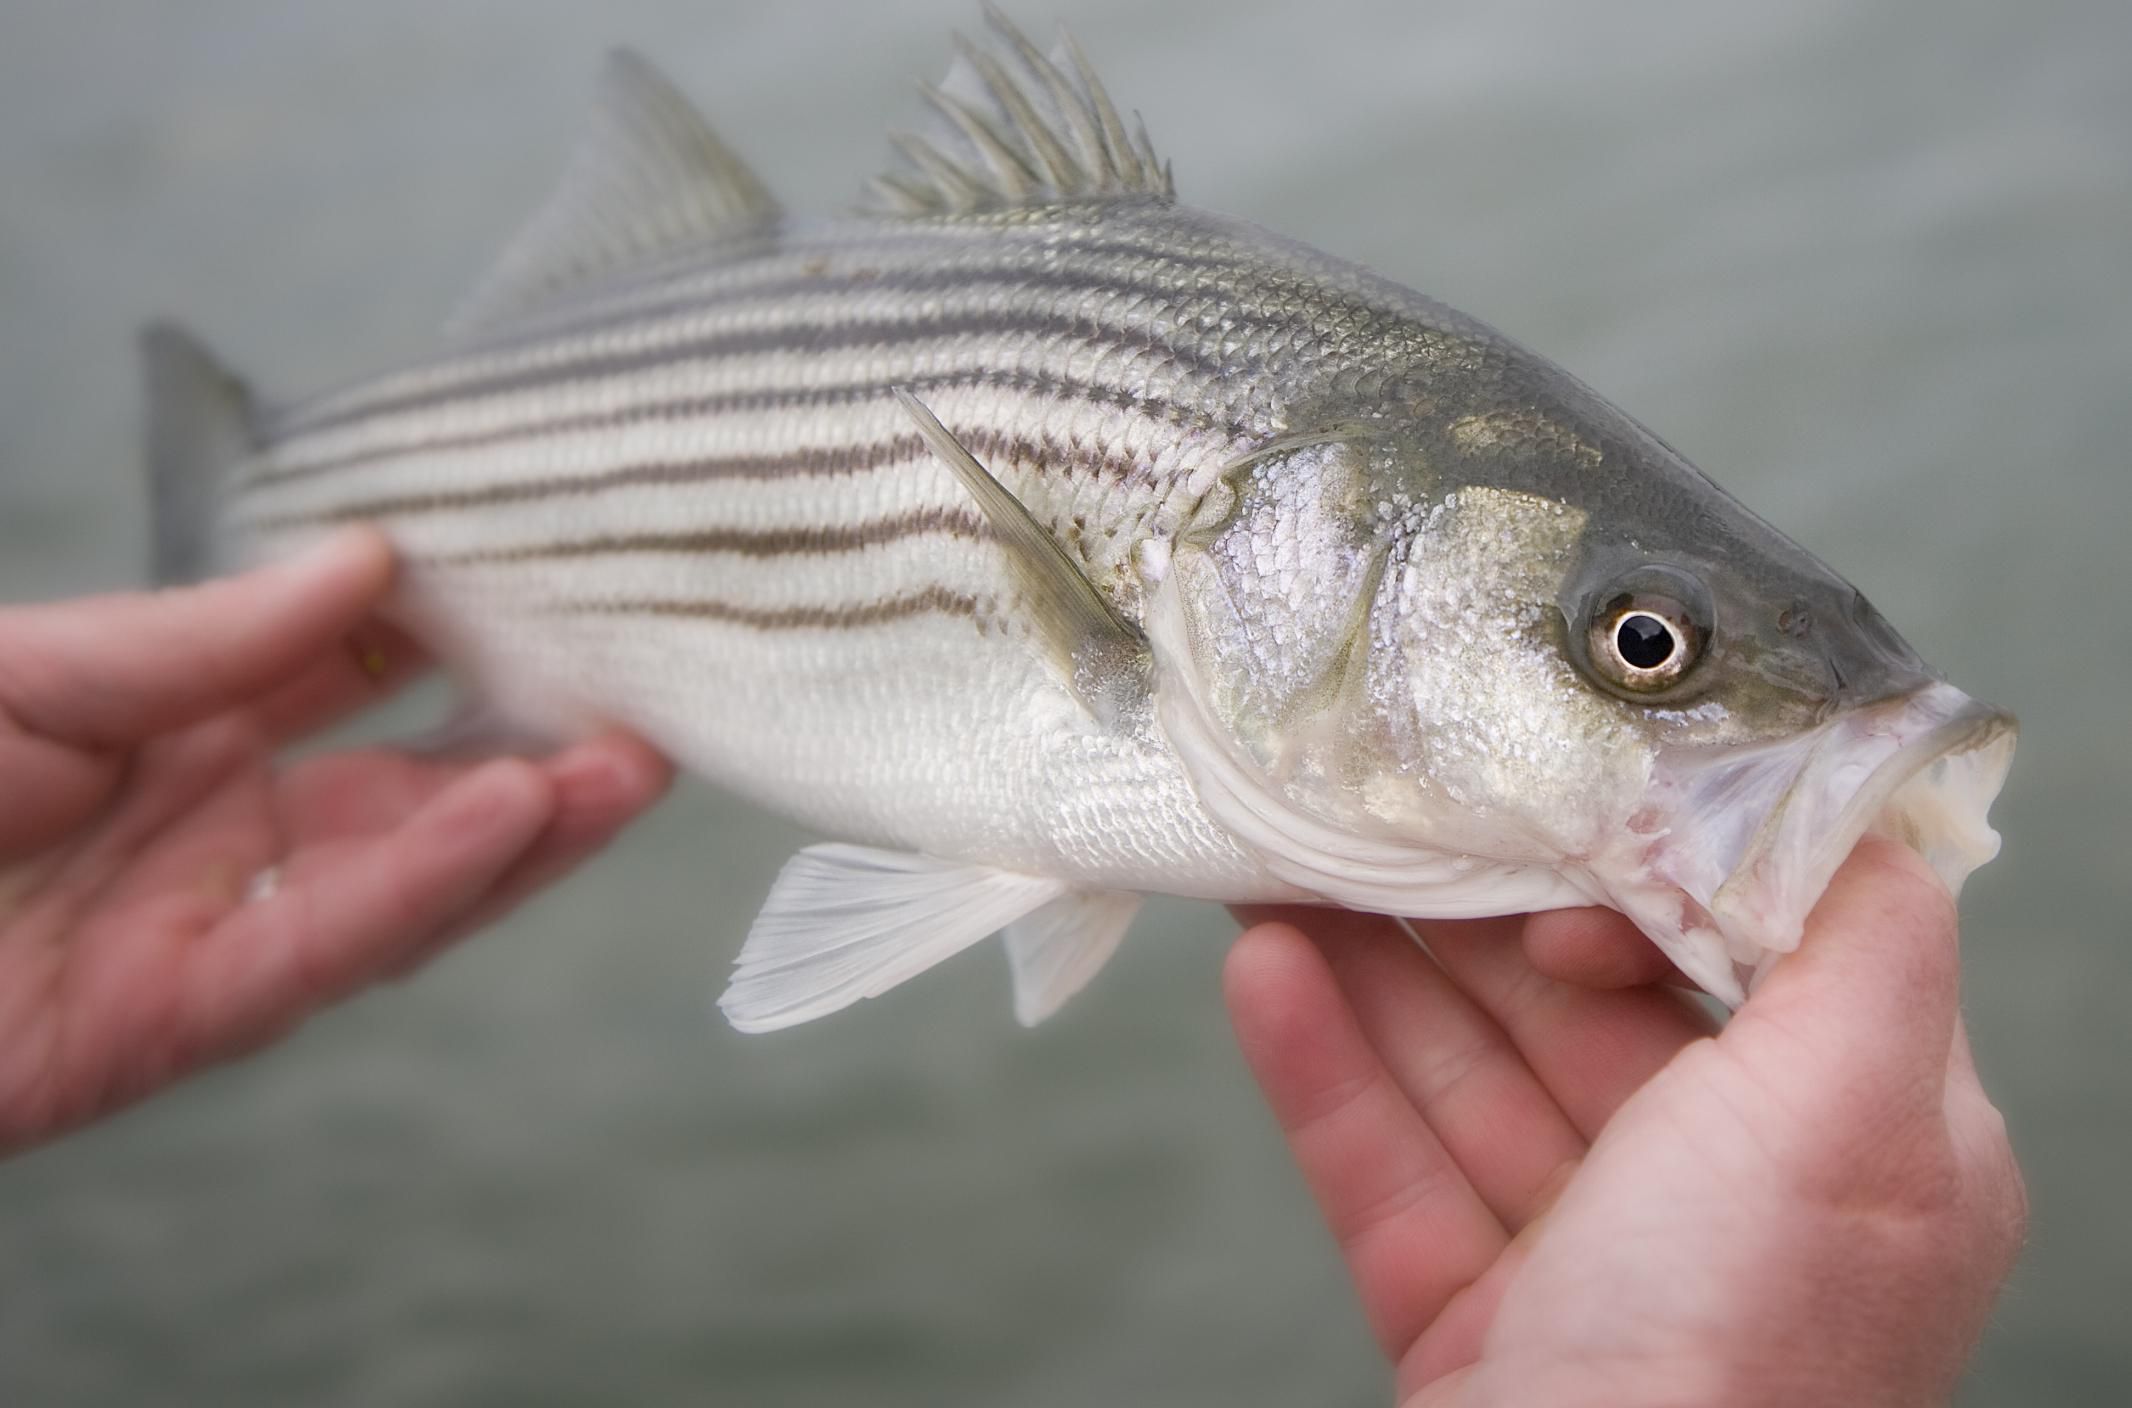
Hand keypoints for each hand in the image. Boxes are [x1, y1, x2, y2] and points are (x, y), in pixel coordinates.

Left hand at [0, 531, 670, 1153]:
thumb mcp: (25, 668)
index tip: (560, 576)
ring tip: (636, 760)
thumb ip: (204, 635)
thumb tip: (371, 558)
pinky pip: (325, 949)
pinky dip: (428, 887)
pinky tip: (520, 817)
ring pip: (403, 878)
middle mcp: (220, 826)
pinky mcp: (179, 1020)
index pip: (355, 674)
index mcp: (179, 726)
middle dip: (535, 744)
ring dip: (525, 827)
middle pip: (411, 789)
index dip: (460, 631)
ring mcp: (210, 926)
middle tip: (653, 687)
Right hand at [1228, 841, 2025, 1406]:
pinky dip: (1325, 1072)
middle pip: (1582, 1011)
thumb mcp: (1849, 1113)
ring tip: (1280, 861)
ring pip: (1468, 1079)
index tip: (1555, 842)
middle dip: (1468, 904)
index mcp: (1852, 1147)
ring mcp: (1593, 1271)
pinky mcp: (1474, 1323)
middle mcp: (1730, 1206)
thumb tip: (1833, 800)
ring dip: (1372, 966)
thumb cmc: (1734, 1355)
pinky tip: (1264, 977)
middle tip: (1372, 803)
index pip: (1744, 958)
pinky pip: (1389, 1171)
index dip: (1645, 877)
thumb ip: (1864, 936)